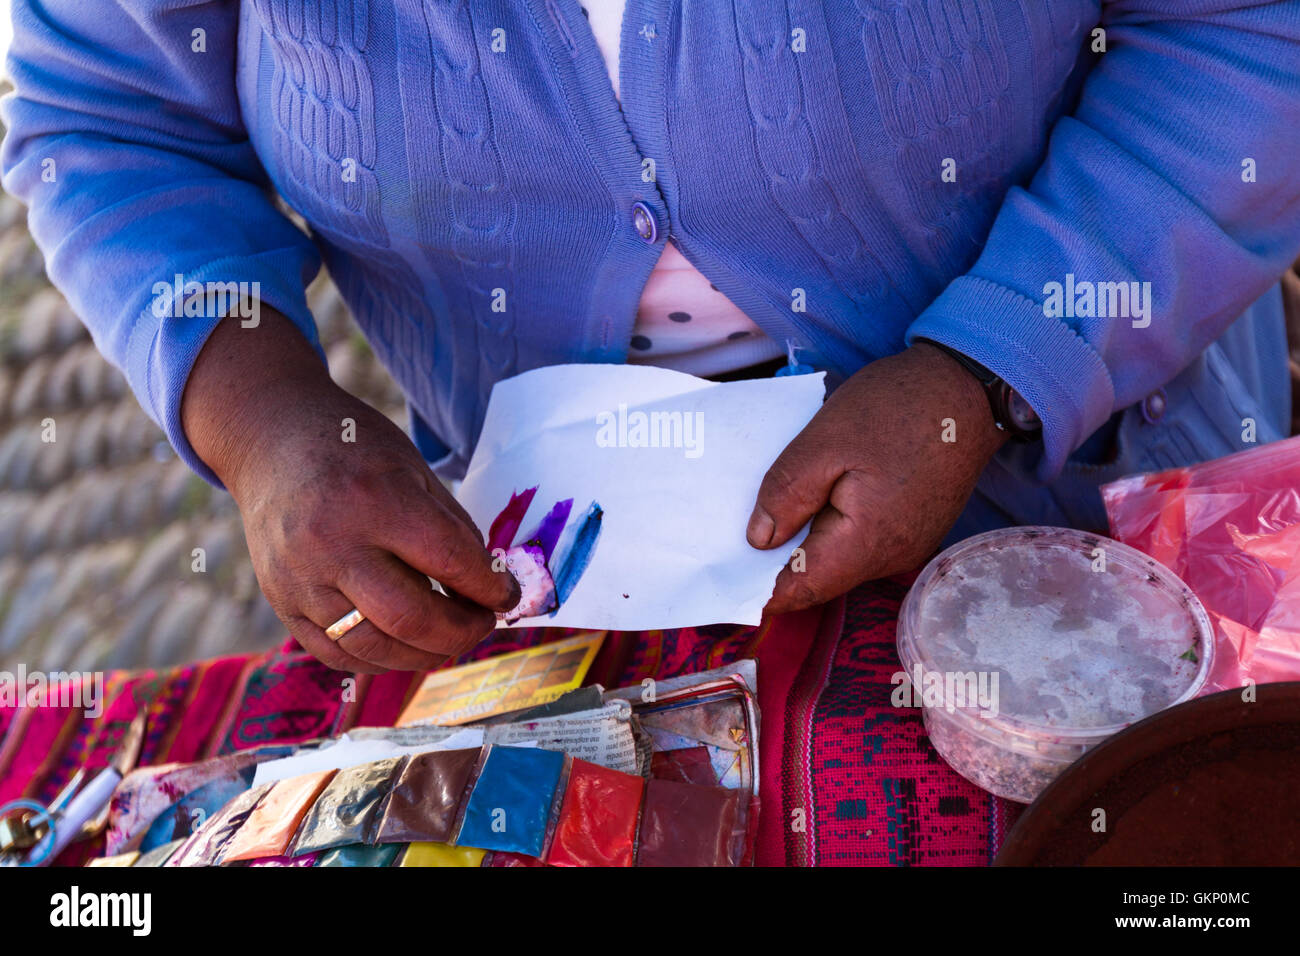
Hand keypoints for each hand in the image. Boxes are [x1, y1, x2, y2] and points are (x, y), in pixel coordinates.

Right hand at [182, 307, 518, 672]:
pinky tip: (405, 646)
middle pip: (411, 618)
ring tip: (449, 638)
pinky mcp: (281, 602)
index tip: (508, 597)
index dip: (491, 588)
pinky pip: (337, 654)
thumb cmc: (355, 452)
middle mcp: (332, 544)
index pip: (450, 562)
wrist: (271, 441)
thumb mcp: (414, 470)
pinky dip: (381, 660)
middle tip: (483, 623)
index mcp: (375, 500)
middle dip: (462, 632)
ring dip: (426, 654)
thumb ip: (451, 529)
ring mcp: (300, 578)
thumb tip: (491, 586)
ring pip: (374, 648)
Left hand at [748, 343, 1008, 613]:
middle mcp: (891, 559)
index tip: (722, 581)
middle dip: (777, 563)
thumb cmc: (896, 407)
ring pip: (840, 562)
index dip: (758, 593)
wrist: (967, 387)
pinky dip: (833, 529)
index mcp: (866, 543)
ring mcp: (907, 547)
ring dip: (806, 543)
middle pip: (819, 579)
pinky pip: (861, 544)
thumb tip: (758, 541)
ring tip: (772, 509)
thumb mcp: (825, 441)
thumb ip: (786, 494)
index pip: (801, 591)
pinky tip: (815, 498)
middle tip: (732, 535)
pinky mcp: (914, 530)